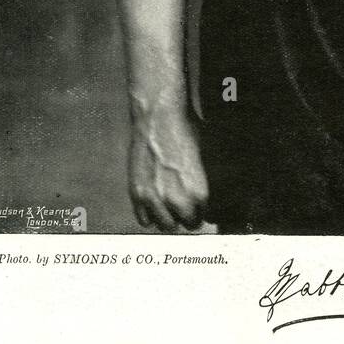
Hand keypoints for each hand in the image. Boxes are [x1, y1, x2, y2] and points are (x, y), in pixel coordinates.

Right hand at [128, 103, 208, 231]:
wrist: (159, 118)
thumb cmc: (185, 131)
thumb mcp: (205, 156)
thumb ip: (204, 183)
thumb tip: (205, 197)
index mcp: (199, 193)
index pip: (202, 218)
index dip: (199, 211)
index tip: (196, 206)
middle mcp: (178, 200)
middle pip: (185, 225)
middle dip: (186, 216)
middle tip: (183, 205)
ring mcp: (155, 199)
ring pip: (165, 226)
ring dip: (168, 217)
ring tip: (168, 204)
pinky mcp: (137, 194)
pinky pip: (145, 220)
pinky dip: (149, 214)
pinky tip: (153, 202)